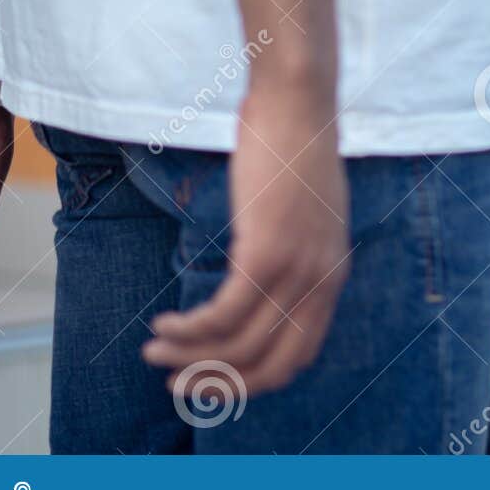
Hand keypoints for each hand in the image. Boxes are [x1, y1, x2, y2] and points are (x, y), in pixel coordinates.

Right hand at [143, 78, 349, 395]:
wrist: (298, 101)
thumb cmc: (293, 148)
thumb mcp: (306, 212)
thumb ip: (294, 252)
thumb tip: (260, 283)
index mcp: (333, 277)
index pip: (299, 357)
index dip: (253, 380)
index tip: (213, 379)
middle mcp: (322, 281)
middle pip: (272, 366)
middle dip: (221, 385)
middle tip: (178, 388)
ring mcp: (298, 269)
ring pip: (240, 344)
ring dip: (191, 358)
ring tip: (156, 353)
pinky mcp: (268, 251)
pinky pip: (223, 314)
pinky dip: (189, 329)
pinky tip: (164, 324)